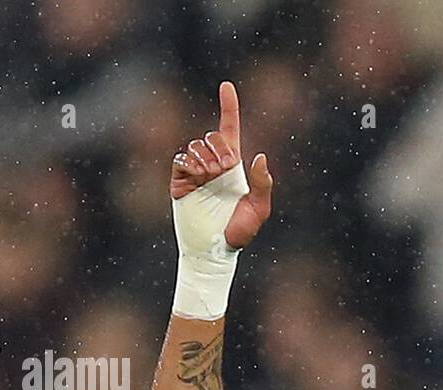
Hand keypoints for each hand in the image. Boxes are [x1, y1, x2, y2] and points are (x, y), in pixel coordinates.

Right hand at [171, 81, 272, 250]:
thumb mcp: (258, 209)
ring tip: (210, 176)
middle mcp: (213, 164)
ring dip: (205, 157)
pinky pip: (180, 160)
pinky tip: (197, 176)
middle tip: (224, 168)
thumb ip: (262, 184)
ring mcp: (195, 172)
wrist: (214, 250)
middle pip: (212, 136)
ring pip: (196, 145)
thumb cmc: (238, 233)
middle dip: (219, 147)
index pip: (230, 130)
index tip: (227, 86)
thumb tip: (260, 157)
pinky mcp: (180, 181)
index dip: (229, 107)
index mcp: (233, 167)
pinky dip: (189, 163)